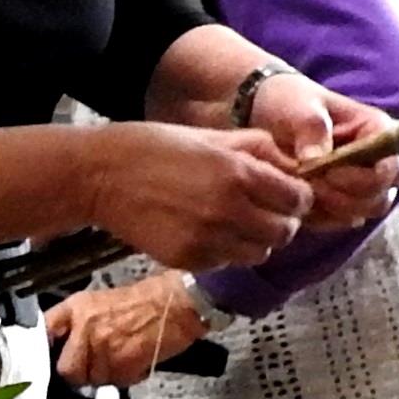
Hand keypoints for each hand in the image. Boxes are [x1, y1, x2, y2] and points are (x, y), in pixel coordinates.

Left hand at [44, 274, 202, 387]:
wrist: (173, 305)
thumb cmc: (140, 303)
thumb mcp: (95, 301)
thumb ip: (72, 323)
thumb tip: (57, 346)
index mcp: (75, 310)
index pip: (44, 335)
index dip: (42, 352)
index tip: (45, 361)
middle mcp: (84, 330)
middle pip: (67, 369)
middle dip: (78, 372)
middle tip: (93, 364)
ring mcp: (103, 350)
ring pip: (92, 380)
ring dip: (104, 375)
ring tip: (120, 356)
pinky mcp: (122, 367)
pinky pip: (115, 383)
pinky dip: (123, 378)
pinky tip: (132, 360)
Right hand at [86, 119, 309, 269]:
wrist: (100, 177)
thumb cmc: (154, 147)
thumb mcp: (211, 136)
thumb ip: (257, 150)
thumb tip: (292, 166)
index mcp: (237, 173)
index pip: (297, 199)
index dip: (297, 197)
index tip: (287, 194)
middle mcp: (228, 211)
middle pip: (284, 232)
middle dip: (281, 221)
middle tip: (264, 211)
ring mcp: (207, 239)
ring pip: (259, 254)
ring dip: (255, 240)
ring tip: (235, 224)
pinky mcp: (187, 260)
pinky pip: (225, 263)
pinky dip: (224, 251)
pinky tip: (205, 231)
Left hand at [276, 85, 398, 229]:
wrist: (266, 112)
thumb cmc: (290, 101)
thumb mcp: (299, 107)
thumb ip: (312, 129)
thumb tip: (316, 160)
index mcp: (378, 132)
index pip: (392, 169)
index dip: (364, 180)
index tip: (328, 172)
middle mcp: (377, 162)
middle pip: (380, 200)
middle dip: (345, 199)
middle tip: (309, 185)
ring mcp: (360, 184)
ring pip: (361, 214)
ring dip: (330, 210)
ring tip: (300, 190)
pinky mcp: (339, 201)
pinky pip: (337, 221)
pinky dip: (317, 217)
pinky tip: (295, 200)